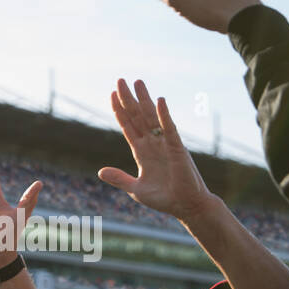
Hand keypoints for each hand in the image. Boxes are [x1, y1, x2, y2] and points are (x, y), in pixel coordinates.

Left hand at [96, 79, 216, 223]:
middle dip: (128, 99)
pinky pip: (170, 129)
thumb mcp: (136, 189)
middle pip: (137, 116)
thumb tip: (100, 171)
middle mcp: (152, 143)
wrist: (187, 207)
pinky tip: (159, 101)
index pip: (128, 126)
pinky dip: (165, 115)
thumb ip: (120, 178)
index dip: (119, 111)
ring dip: (144, 99)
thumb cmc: (165, 198)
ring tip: (137, 82)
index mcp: (141, 152)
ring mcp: (164, 144)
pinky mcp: (177, 149)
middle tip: (120, 80)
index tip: (112, 95)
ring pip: (151, 117)